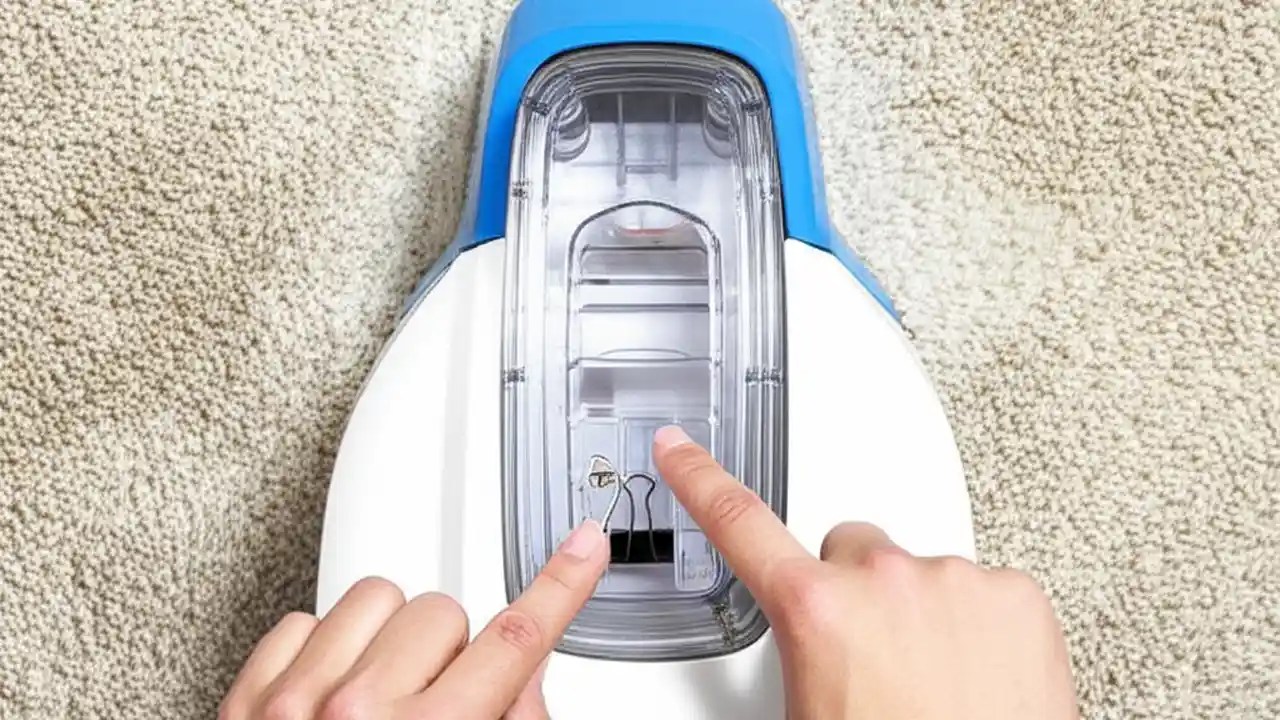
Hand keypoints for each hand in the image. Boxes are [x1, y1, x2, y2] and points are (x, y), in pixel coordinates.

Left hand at [220, 521, 608, 719]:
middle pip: (444, 613)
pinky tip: (328, 695)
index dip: (561, 586)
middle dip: (447, 652)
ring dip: (386, 640)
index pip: (516, 641)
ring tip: (377, 698)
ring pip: (376, 598)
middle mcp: (358, 714)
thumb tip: (524, 671)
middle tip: (431, 706)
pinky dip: (322, 650)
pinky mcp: (246, 697)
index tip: (584, 546)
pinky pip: (304, 620)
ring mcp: (295, 701)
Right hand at [652, 426, 1078, 719]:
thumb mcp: (806, 712)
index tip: (678, 447)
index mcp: (816, 610)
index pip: (739, 523)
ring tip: (934, 679)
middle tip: (871, 656)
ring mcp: (955, 580)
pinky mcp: (1016, 594)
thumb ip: (797, 648)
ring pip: (919, 572)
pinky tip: (978, 673)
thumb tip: (802, 647)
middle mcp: (882, 579)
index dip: (700, 478)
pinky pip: (983, 589)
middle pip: (849, 549)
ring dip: (920, 611)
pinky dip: (980, 624)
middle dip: (854, 589)